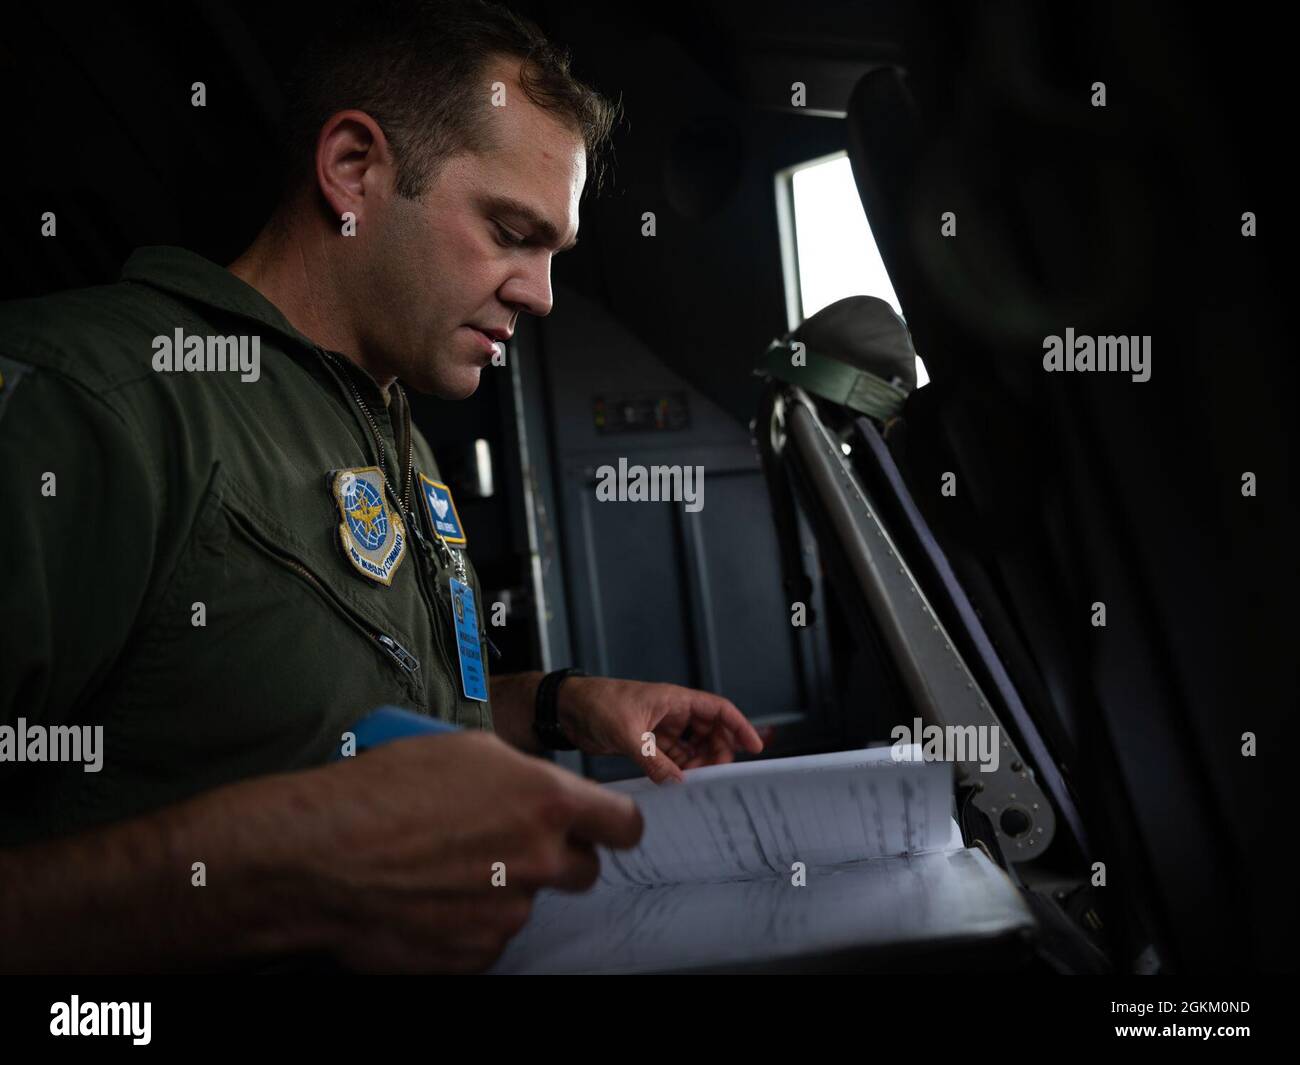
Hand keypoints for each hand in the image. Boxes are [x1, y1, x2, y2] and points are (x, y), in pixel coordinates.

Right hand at [298, 730, 642, 971]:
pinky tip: (430, 897)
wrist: (320, 854)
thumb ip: (521, 775)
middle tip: (510, 843)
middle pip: (584, 869)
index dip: (612, 826)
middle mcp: (539, 860)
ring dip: (503, 887)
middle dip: (556, 856)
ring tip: (446, 865)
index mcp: (546, 801)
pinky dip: (468, 922)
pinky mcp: (476, 952)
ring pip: (527, 900)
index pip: (624, 825)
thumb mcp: (466, 751)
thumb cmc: (381, 792)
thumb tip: (537, 790)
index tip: (602, 827)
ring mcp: (509, 912)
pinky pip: (489, 937)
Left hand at [557, 676, 763, 784]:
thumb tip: (678, 782)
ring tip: (697, 783)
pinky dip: (679, 770)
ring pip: (692, 747)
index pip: (718, 709)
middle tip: (716, 775)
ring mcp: (659, 728)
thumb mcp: (626, 732)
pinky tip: (679, 784)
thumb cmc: (596, 704)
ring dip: (698, 764)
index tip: (754, 746)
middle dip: (718, 752)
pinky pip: (673, 758)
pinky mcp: (646, 743)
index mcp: (674, 699)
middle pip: (710, 731)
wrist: (566, 709)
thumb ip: (653, 759)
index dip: (739, 726)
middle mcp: (671, 712)